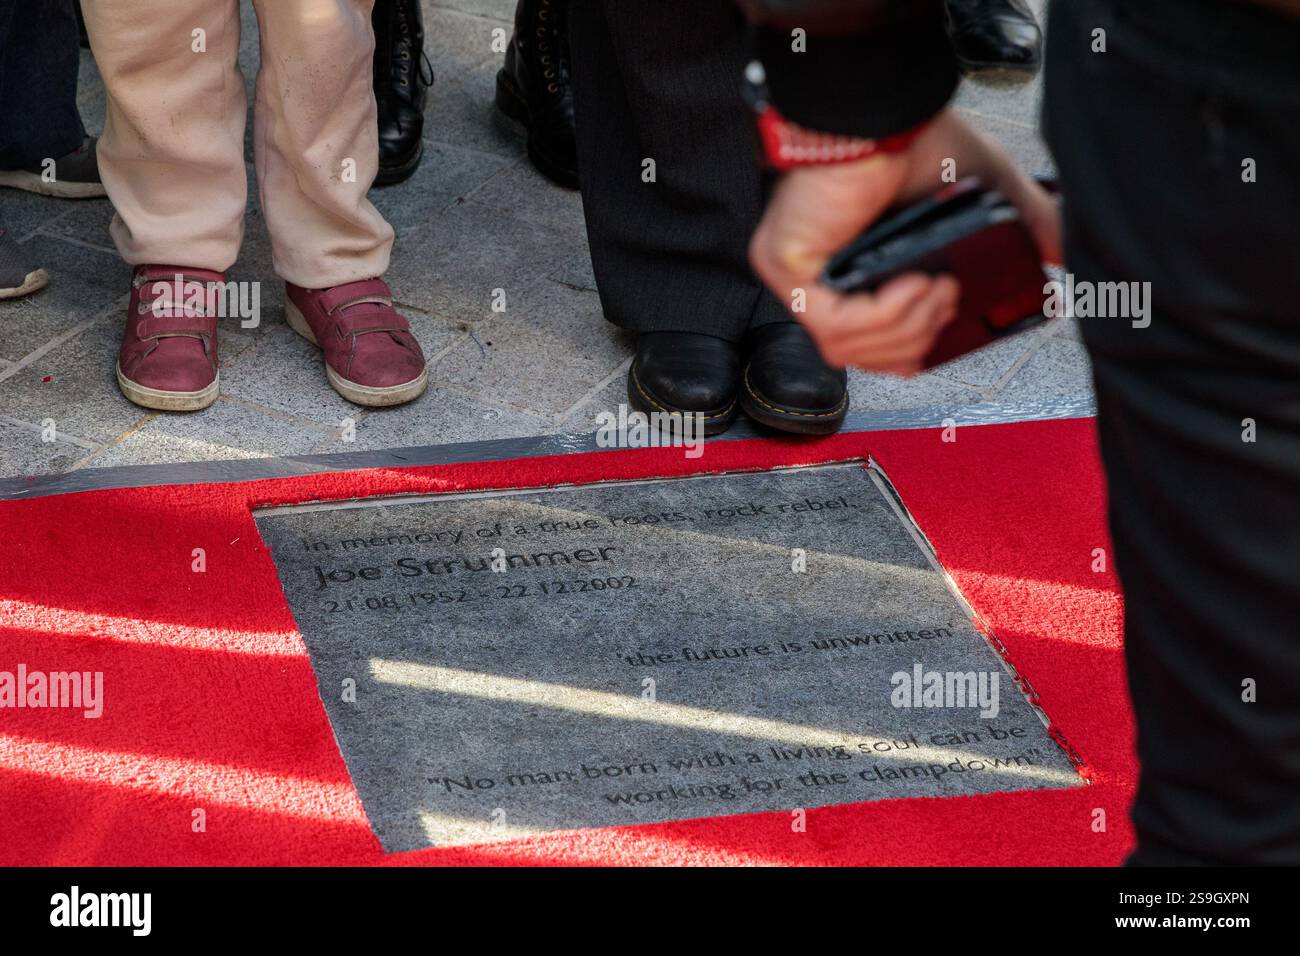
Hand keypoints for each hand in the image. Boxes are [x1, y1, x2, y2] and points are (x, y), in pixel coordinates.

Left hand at [749, 108, 1061, 374]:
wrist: (883, 107)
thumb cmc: (916, 140)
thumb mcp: (987, 192)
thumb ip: (1025, 227)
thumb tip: (1059, 257)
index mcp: (857, 270)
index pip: (875, 342)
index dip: (917, 345)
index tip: (950, 320)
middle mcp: (821, 278)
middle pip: (864, 354)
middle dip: (917, 337)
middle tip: (946, 296)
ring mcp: (799, 277)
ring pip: (849, 348)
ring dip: (906, 326)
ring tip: (935, 287)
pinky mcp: (789, 270)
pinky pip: (834, 326)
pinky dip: (881, 315)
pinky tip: (911, 283)